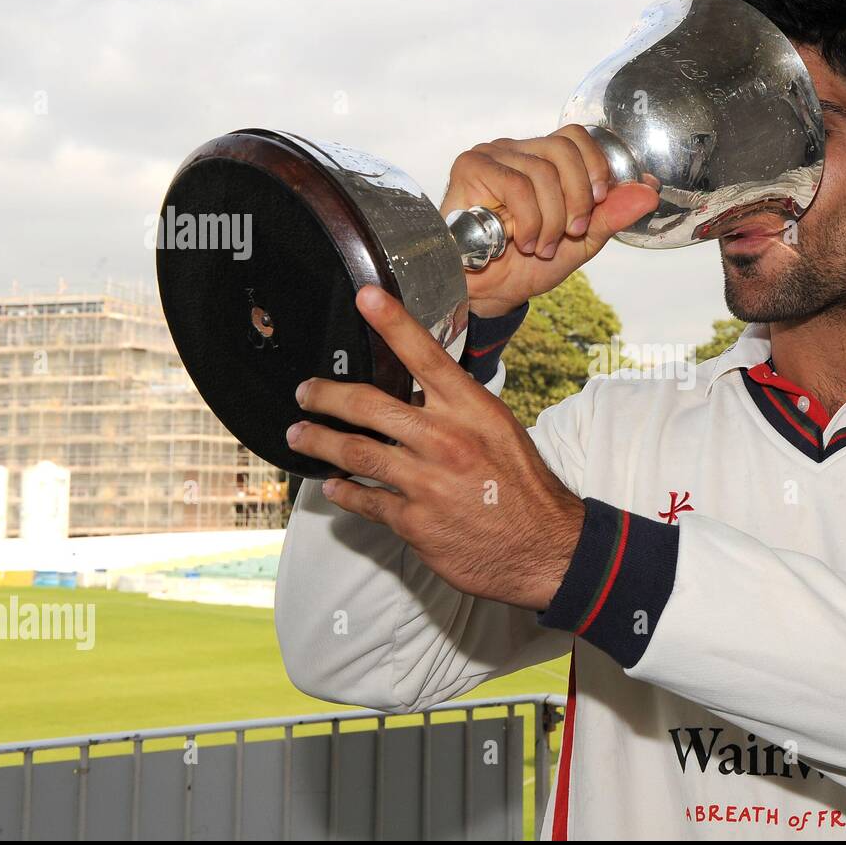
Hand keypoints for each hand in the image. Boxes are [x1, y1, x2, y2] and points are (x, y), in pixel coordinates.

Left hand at [285, 285, 583, 610]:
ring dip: (320, 442)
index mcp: (471, 411)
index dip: (392, 323)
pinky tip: (333, 486)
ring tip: (301, 435)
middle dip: (326, 396)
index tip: (365, 297)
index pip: (426, 355)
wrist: (544, 547)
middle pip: (368, 406)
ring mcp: (426, 482)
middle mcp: (445, 440)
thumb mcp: (500, 431)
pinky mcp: (414, 522)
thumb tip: (416, 393)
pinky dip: (344, 492)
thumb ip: (457, 411)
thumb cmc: (524, 487)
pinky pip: (366, 501)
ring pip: (356, 454)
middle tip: (305, 392)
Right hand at [442, 123, 659, 316]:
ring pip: (542, 172)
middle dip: (578, 197)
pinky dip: (529, 220)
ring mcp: (492, 155)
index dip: (596, 165)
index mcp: (542, 159)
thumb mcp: (582, 240)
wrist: (491, 293)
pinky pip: (516, 184)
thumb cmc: (530, 263)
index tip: (599, 201)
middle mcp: (517, 149)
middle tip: (572, 232)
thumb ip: (613, 214)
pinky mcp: (471, 167)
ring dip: (551, 220)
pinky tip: (522, 241)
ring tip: (541, 246)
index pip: (576, 136)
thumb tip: (651, 190)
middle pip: (563, 148)